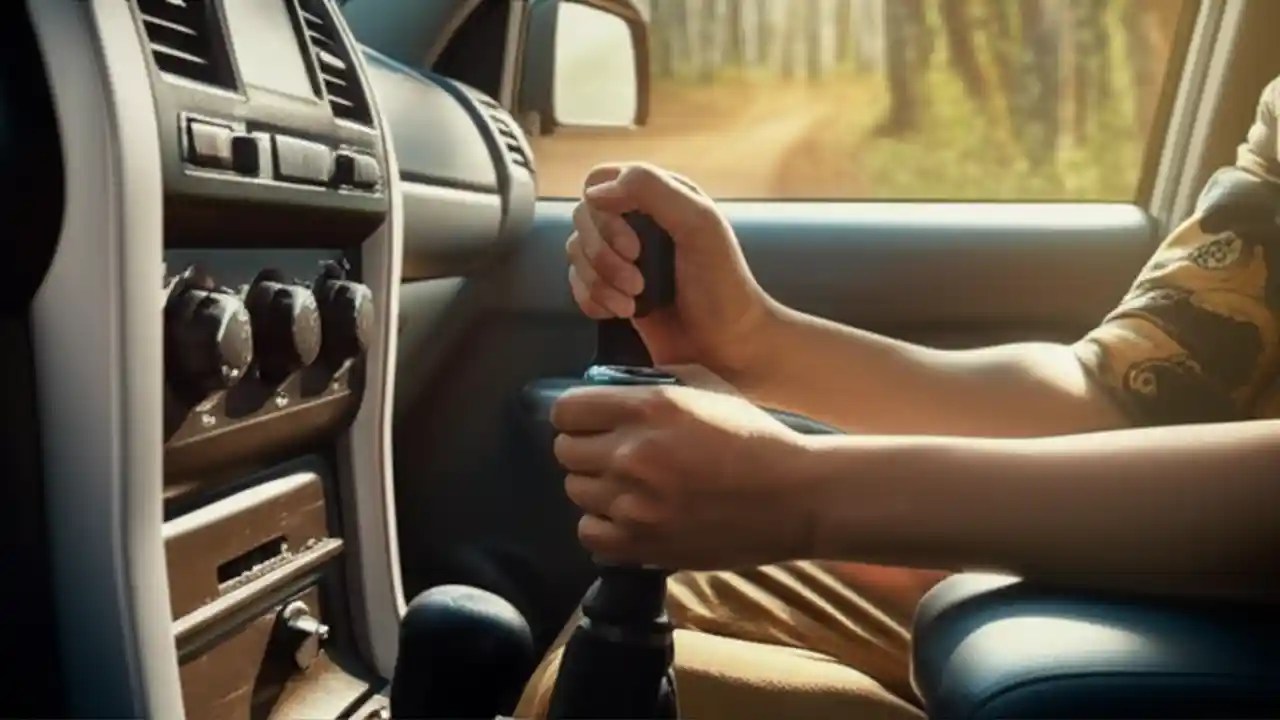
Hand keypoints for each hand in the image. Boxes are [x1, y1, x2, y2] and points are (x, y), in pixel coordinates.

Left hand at [550, 381, 813, 569]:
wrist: (794, 497)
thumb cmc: (754, 437)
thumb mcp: (707, 386)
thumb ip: (652, 383)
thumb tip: (608, 389)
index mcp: (648, 407)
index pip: (567, 409)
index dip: (578, 415)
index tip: (593, 422)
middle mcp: (632, 453)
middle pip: (565, 451)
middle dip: (586, 449)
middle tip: (614, 455)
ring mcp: (634, 503)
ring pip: (575, 491)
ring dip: (597, 488)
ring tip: (630, 487)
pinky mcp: (642, 544)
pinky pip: (589, 533)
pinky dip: (603, 526)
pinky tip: (629, 517)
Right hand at [566, 163, 778, 378]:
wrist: (725, 345)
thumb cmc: (721, 284)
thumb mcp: (699, 225)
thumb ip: (652, 191)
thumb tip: (594, 193)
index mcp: (658, 196)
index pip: (600, 180)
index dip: (603, 211)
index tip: (631, 245)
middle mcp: (636, 221)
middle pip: (582, 218)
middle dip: (603, 255)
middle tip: (638, 282)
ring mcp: (621, 257)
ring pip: (576, 253)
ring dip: (600, 282)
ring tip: (634, 302)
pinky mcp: (612, 289)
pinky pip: (577, 285)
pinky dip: (594, 301)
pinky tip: (623, 312)